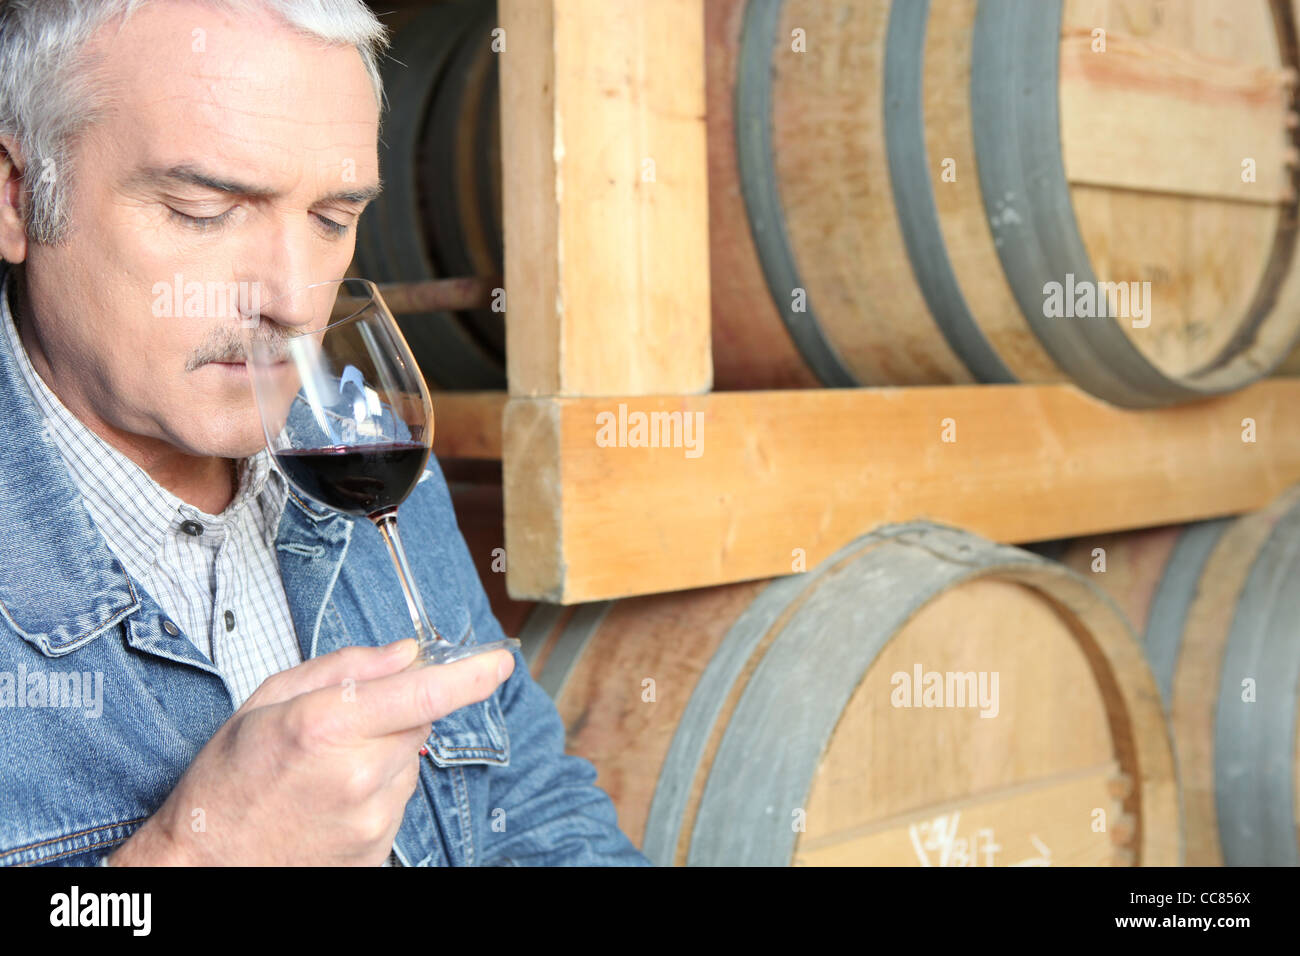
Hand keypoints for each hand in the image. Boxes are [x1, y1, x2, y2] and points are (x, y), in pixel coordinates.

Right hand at [107, 638, 513, 865]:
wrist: (206, 867)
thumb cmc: (227, 782)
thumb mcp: (267, 702)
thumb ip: (344, 669)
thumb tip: (406, 653)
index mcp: (328, 726)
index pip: (424, 693)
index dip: (470, 675)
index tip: (499, 662)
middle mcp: (359, 773)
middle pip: (419, 723)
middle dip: (395, 713)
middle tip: (344, 724)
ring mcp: (372, 819)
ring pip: (409, 762)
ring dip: (383, 755)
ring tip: (326, 770)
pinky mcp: (377, 850)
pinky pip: (398, 801)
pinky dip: (376, 792)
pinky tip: (331, 799)